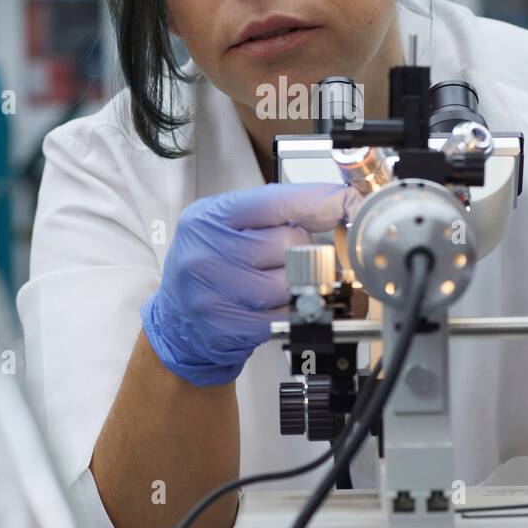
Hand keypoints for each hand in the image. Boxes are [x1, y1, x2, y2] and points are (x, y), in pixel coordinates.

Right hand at [140, 182, 361, 385]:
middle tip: (286, 260)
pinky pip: (283, 316)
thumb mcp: (232, 226)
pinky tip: (275, 307)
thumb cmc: (213, 266)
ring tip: (279, 284)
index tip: (350, 203)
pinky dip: (290, 312)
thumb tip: (341, 203)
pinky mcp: (225, 326)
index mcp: (211, 216)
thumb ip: (280, 212)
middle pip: (290, 244)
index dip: (321, 201)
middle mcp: (205, 250)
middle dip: (303, 252)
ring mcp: (212, 291)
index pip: (277, 202)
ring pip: (291, 283)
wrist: (177, 320)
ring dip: (298, 285)